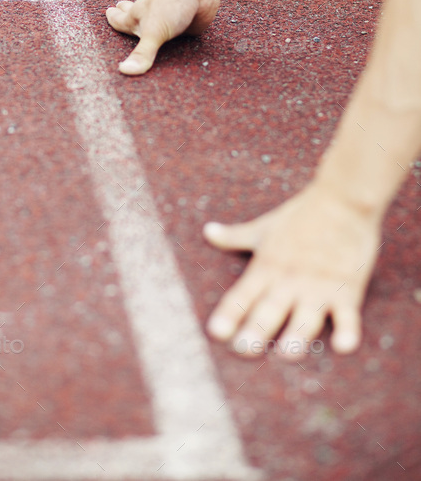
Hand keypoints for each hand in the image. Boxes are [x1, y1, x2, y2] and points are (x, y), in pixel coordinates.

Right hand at [106, 0, 220, 72]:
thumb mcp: (153, 30)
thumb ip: (142, 53)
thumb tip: (125, 72)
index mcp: (136, 17)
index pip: (119, 21)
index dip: (112, 19)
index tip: (107, 14)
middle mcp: (151, 19)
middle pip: (136, 22)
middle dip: (127, 19)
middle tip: (119, 15)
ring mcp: (169, 22)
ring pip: (158, 32)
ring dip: (152, 32)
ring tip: (146, 30)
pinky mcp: (187, 27)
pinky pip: (180, 38)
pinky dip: (177, 41)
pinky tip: (177, 42)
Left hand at [203, 186, 381, 358]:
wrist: (342, 199)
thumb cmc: (301, 215)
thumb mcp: (263, 227)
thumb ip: (234, 236)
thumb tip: (207, 231)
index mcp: (267, 267)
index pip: (243, 295)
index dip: (229, 314)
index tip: (215, 332)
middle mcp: (289, 280)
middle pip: (270, 310)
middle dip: (257, 330)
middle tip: (244, 349)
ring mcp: (318, 286)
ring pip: (306, 318)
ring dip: (297, 336)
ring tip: (286, 354)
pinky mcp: (347, 289)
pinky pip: (348, 315)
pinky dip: (347, 331)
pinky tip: (343, 346)